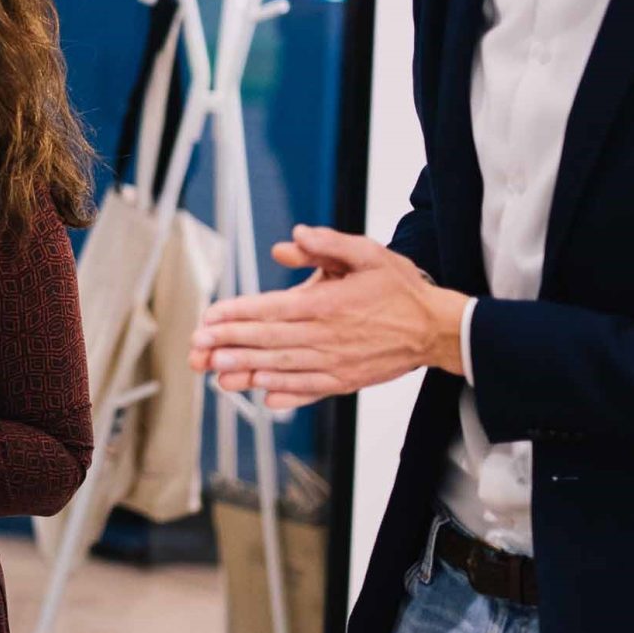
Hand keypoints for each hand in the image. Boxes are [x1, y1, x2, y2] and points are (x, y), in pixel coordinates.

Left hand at [190, 225, 467, 409]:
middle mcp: (326, 337)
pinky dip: (283, 393)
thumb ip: (328, 244)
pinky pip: (308, 389)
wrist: (436, 329)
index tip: (209, 317)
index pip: (270, 308)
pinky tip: (262, 395)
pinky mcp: (345, 381)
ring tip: (216, 371)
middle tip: (197, 347)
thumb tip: (294, 237)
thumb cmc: (400, 289)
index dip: (236, 313)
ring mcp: (335, 363)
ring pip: (281, 368)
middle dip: (228, 343)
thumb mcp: (368, 253)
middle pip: (267, 340)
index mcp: (327, 304)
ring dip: (245, 370)